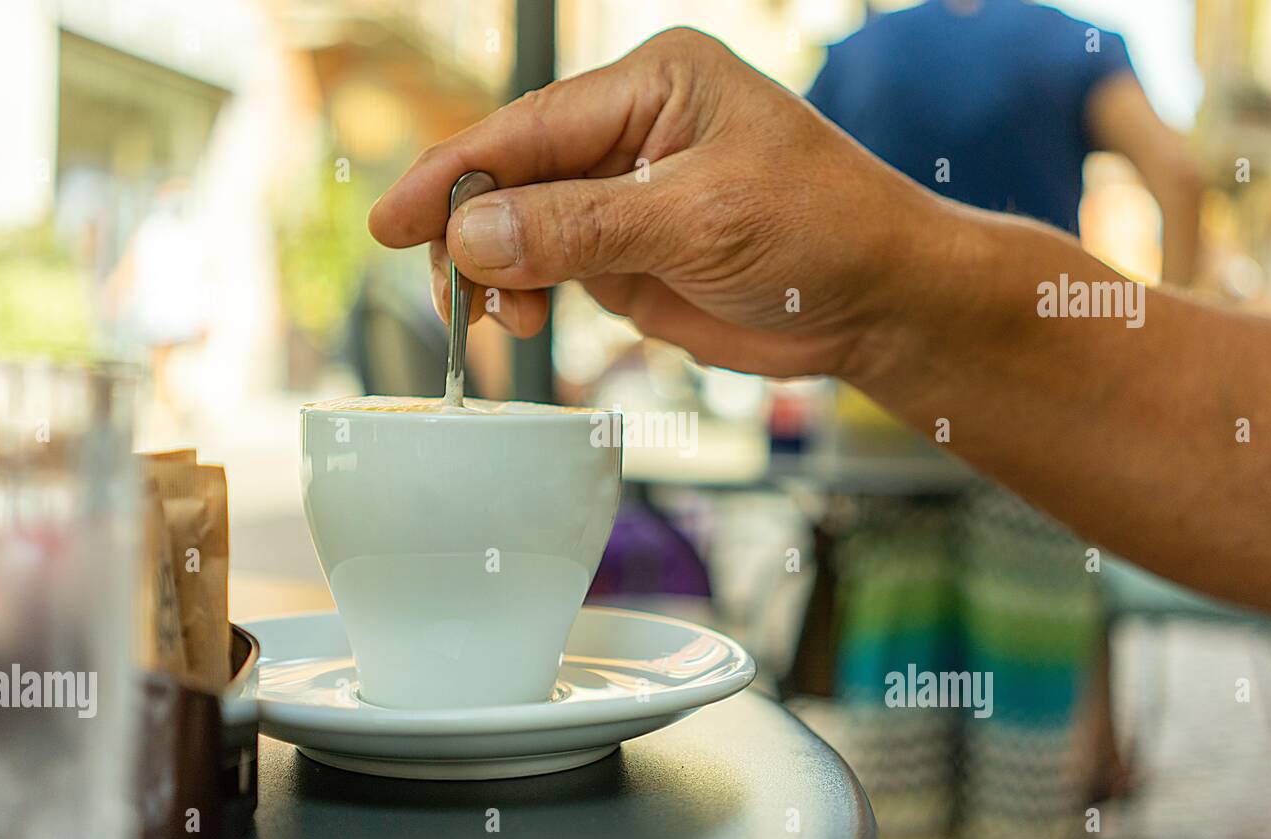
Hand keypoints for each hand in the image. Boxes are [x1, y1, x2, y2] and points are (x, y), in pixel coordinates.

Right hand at [367, 27, 951, 380]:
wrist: (879, 304)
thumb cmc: (819, 233)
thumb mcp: (697, 220)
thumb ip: (580, 226)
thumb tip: (472, 234)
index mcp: (653, 85)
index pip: (529, 127)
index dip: (454, 175)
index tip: (392, 223)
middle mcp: (632, 132)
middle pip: (514, 175)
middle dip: (473, 233)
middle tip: (450, 292)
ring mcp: (628, 196)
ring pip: (525, 228)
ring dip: (497, 273)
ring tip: (499, 319)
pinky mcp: (632, 256)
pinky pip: (553, 270)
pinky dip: (526, 297)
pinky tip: (522, 320)